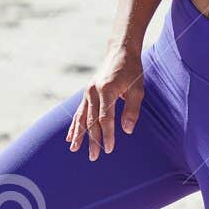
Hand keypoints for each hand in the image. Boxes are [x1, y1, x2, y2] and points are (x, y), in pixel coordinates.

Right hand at [66, 43, 143, 160]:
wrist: (120, 51)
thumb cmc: (132, 70)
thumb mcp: (137, 89)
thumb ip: (132, 109)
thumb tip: (127, 130)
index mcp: (106, 90)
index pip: (105, 118)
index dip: (107, 135)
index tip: (108, 149)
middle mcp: (93, 92)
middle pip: (91, 121)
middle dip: (92, 140)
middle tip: (94, 157)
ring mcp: (88, 92)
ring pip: (81, 117)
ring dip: (78, 135)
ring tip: (74, 149)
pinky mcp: (87, 93)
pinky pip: (78, 112)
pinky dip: (74, 125)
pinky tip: (70, 136)